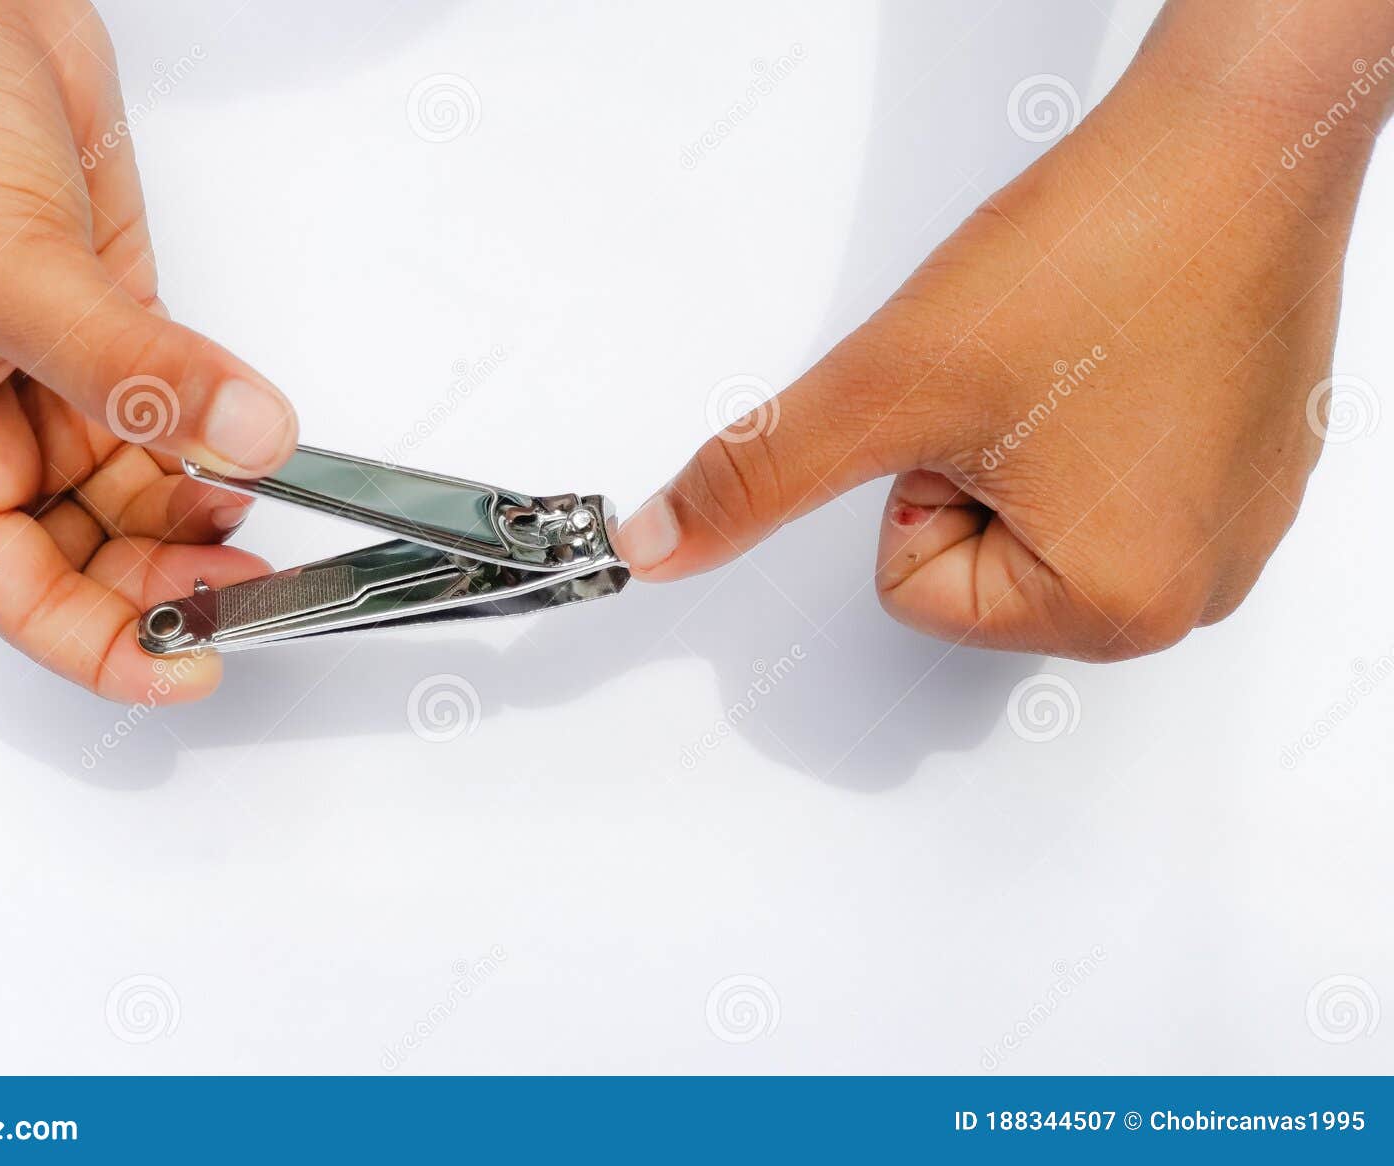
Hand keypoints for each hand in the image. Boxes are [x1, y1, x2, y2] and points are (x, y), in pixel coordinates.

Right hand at [0, 0, 296, 701]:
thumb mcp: (13, 271)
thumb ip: (133, 367)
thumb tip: (240, 437)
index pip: (20, 595)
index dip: (108, 648)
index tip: (197, 665)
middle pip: (93, 566)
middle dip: (171, 590)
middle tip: (255, 588)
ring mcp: (67, 398)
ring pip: (145, 512)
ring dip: (205, 530)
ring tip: (263, 523)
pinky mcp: (129, 353)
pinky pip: (180, 441)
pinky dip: (221, 461)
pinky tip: (256, 459)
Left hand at [615, 0, 1392, 660]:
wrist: (1233, 140)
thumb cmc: (1100, 255)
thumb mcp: (888, 385)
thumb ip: (759, 477)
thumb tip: (658, 545)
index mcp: (1118, 609)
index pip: (916, 590)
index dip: (915, 480)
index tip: (981, 403)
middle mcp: (1192, 596)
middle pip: (980, 571)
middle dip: (973, 472)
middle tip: (1028, 382)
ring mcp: (1234, 534)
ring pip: (1040, 520)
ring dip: (1026, 445)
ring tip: (1075, 364)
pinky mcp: (1254, 474)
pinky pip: (1112, 480)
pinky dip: (1091, 423)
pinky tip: (1120, 354)